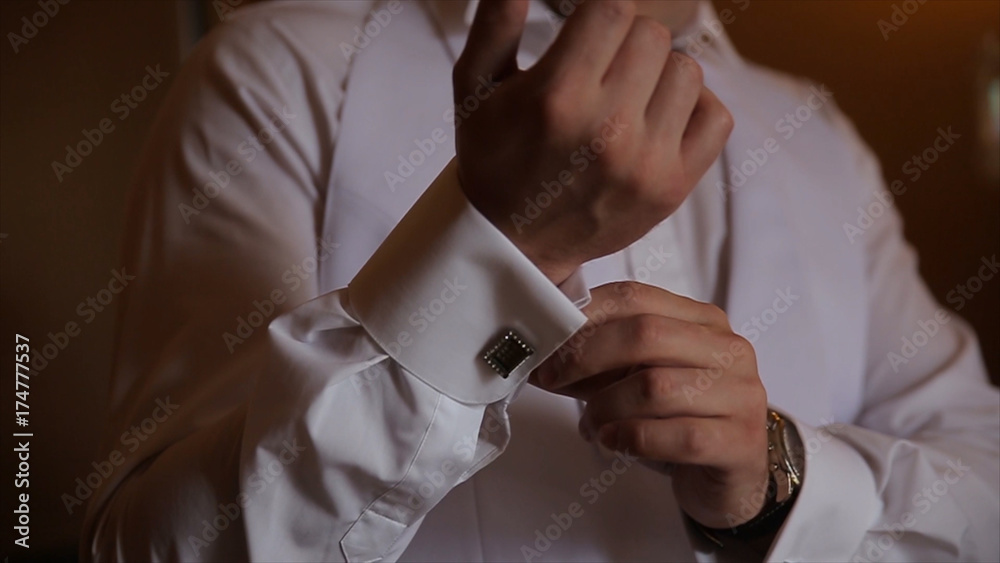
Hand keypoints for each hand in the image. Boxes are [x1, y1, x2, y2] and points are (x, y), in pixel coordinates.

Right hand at [453, 0, 732, 284]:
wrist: (513, 242)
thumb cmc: (494, 157)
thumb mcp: (473, 88)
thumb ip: (495, 22)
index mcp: (556, 97)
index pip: (613, 9)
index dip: (601, 13)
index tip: (589, 32)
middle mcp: (607, 129)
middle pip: (653, 35)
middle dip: (626, 42)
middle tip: (601, 69)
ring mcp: (646, 161)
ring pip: (687, 70)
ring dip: (658, 74)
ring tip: (626, 98)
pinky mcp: (673, 186)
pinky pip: (717, 116)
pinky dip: (694, 109)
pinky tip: (658, 118)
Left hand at [532, 282, 769, 527]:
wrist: (731, 479)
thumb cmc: (680, 421)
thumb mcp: (636, 380)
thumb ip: (598, 362)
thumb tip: (544, 350)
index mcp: (702, 321)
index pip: (636, 297)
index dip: (584, 316)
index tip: (547, 343)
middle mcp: (728, 350)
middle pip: (646, 334)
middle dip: (586, 357)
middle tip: (552, 379)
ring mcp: (741, 394)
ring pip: (655, 387)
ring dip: (605, 408)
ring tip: (590, 424)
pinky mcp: (740, 442)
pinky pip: (678, 435)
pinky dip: (633, 438)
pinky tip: (614, 442)